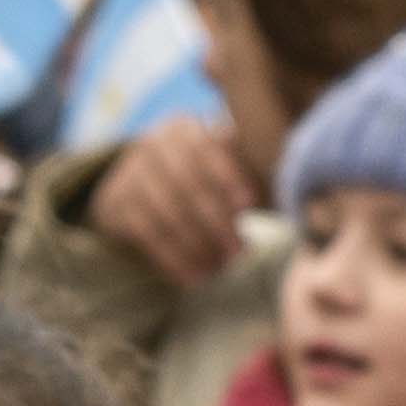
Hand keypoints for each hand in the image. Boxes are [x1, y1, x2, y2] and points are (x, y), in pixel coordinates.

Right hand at [85, 111, 255, 290]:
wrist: (142, 190)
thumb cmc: (206, 179)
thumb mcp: (227, 166)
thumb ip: (252, 170)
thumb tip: (291, 190)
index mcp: (185, 127)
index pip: (206, 147)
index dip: (228, 175)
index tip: (250, 204)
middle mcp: (152, 142)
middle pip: (185, 183)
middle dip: (216, 220)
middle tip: (241, 251)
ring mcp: (129, 172)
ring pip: (166, 212)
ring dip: (197, 245)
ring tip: (221, 269)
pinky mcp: (115, 202)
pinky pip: (147, 234)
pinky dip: (174, 259)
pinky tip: (194, 279)